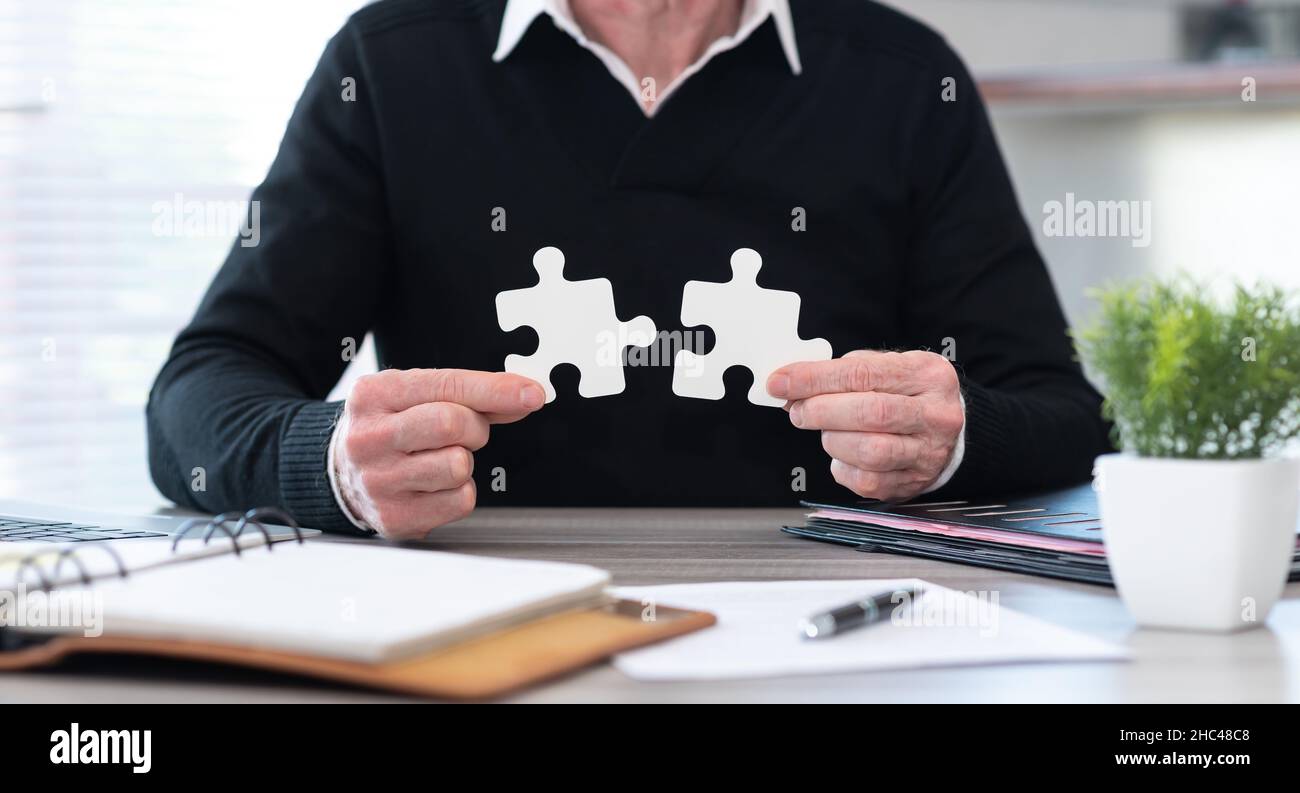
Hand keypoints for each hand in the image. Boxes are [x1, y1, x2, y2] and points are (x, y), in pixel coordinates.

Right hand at [333, 368, 545, 538]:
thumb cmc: (389, 427)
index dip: (497, 390)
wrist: (340, 473)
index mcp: (374, 394)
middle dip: (475, 427)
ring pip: (459, 465)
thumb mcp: (414, 396)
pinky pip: (460, 500)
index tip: (532, 394)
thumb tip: (524, 396)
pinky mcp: (394, 517)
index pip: (448, 386)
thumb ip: (468, 394)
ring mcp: (379, 480)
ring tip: (440, 457)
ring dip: (464, 460)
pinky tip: (435, 485)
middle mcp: (370, 437)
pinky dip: (460, 491)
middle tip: (464, 432)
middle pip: (453, 424)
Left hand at [767, 350, 964, 501]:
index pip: (862, 374)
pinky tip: (843, 453)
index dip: (814, 379)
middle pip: (870, 413)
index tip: (781, 382)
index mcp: (926, 374)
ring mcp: (928, 452)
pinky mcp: (912, 482)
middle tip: (798, 410)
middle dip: (821, 411)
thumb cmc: (906, 394)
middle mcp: (935, 414)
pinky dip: (842, 466)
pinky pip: (866, 480)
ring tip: (826, 430)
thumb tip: (791, 386)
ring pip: (869, 451)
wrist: (948, 431)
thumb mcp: (884, 368)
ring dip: (832, 440)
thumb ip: (841, 372)